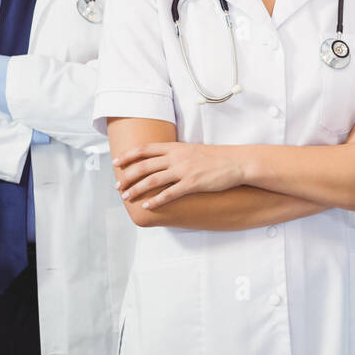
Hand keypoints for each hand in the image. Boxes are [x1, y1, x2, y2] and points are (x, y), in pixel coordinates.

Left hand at [113, 142, 244, 208]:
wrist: (237, 162)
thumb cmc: (217, 157)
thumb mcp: (193, 149)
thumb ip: (176, 153)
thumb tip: (162, 160)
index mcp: (176, 147)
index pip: (145, 149)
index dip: (128, 155)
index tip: (116, 162)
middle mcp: (177, 157)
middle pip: (144, 166)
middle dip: (127, 177)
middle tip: (117, 186)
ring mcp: (184, 170)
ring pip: (152, 180)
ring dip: (136, 189)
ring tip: (127, 197)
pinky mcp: (192, 184)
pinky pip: (169, 194)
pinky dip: (156, 201)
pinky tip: (147, 206)